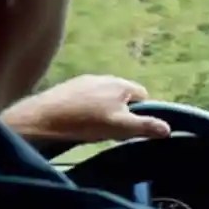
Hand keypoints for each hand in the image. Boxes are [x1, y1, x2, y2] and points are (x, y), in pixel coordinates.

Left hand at [0, 75, 169, 142]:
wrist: (40, 119)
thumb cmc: (85, 122)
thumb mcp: (121, 128)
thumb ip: (146, 126)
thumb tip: (169, 128)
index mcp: (121, 84)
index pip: (144, 96)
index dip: (142, 113)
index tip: (131, 129)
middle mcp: (104, 77)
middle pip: (123, 96)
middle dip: (122, 112)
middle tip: (112, 131)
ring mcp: (83, 80)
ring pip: (103, 97)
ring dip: (103, 111)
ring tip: (92, 129)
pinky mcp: (66, 87)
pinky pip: (85, 99)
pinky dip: (86, 109)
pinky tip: (76, 123)